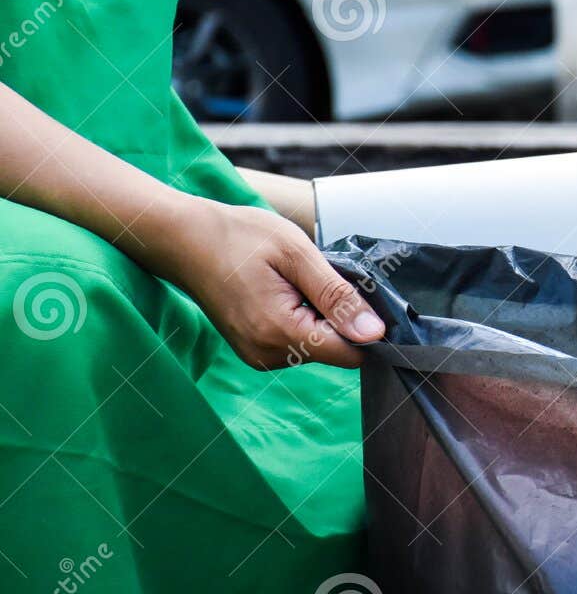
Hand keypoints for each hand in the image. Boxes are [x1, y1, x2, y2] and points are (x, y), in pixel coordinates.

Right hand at [144, 197, 383, 369]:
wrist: (186, 239)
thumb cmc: (238, 238)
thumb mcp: (298, 255)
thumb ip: (337, 296)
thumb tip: (374, 332)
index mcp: (279, 333)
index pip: (350, 353)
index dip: (364, 326)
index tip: (357, 293)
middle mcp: (267, 354)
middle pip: (335, 350)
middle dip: (339, 316)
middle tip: (317, 276)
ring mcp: (258, 355)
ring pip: (318, 346)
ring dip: (320, 316)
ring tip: (296, 281)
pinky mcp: (255, 349)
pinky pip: (297, 341)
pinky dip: (303, 318)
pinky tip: (286, 291)